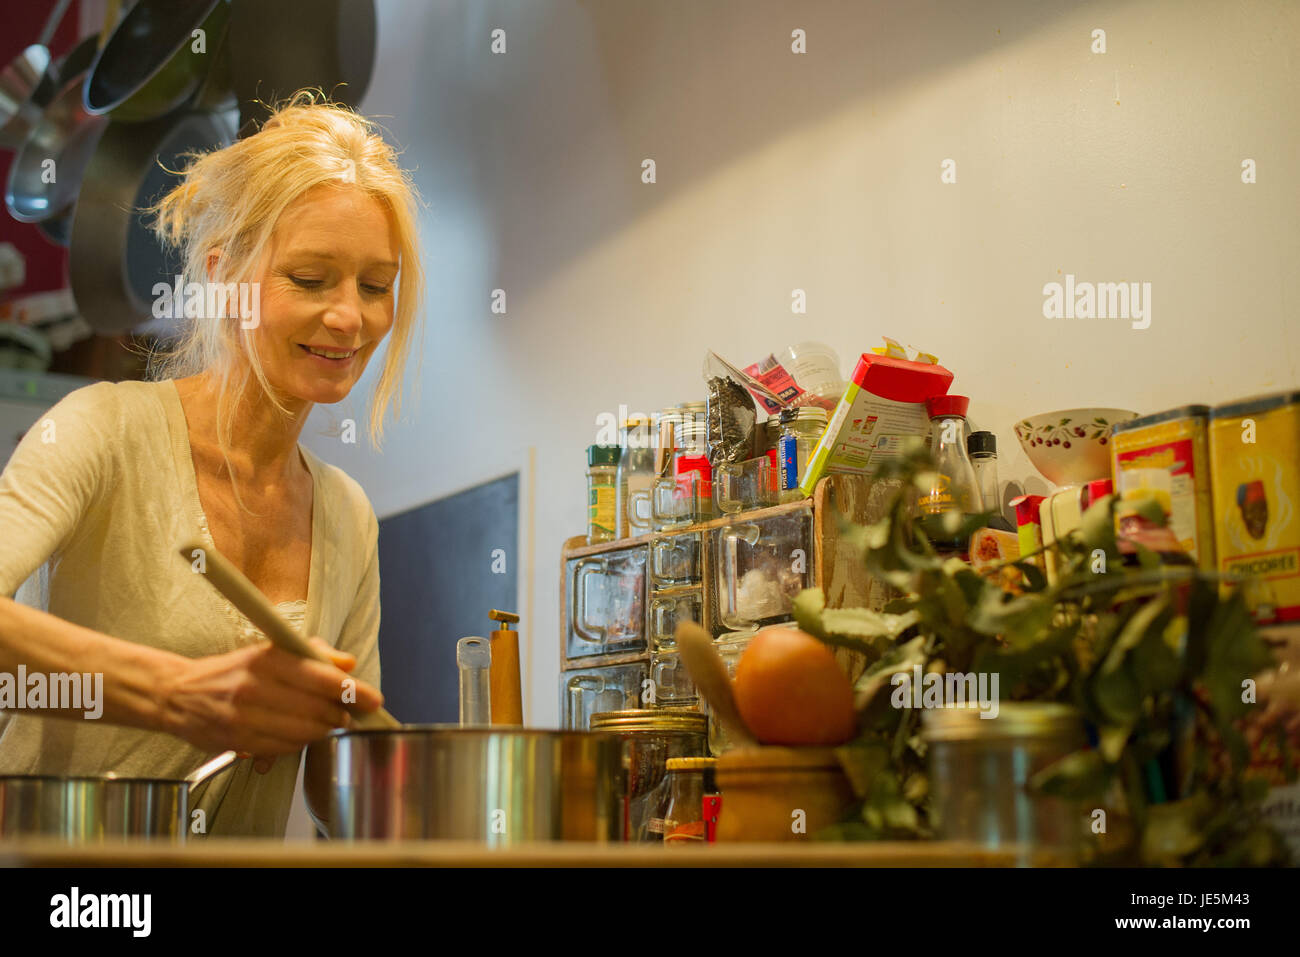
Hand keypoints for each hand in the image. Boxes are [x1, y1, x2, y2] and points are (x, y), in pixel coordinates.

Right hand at [160, 636, 383, 757]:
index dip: (352, 690)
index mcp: (267, 658)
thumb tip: (347, 662)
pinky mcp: (237, 740)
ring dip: (322, 731)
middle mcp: (254, 686)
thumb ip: (314, 653)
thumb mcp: (270, 650)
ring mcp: (243, 716)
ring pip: (303, 732)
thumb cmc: (233, 670)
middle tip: (347, 715)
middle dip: (340, 714)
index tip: (373, 699)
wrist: (178, 694)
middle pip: (316, 709)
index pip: (320, 676)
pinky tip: (298, 735)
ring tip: (326, 724)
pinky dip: (298, 744)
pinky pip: (283, 748)